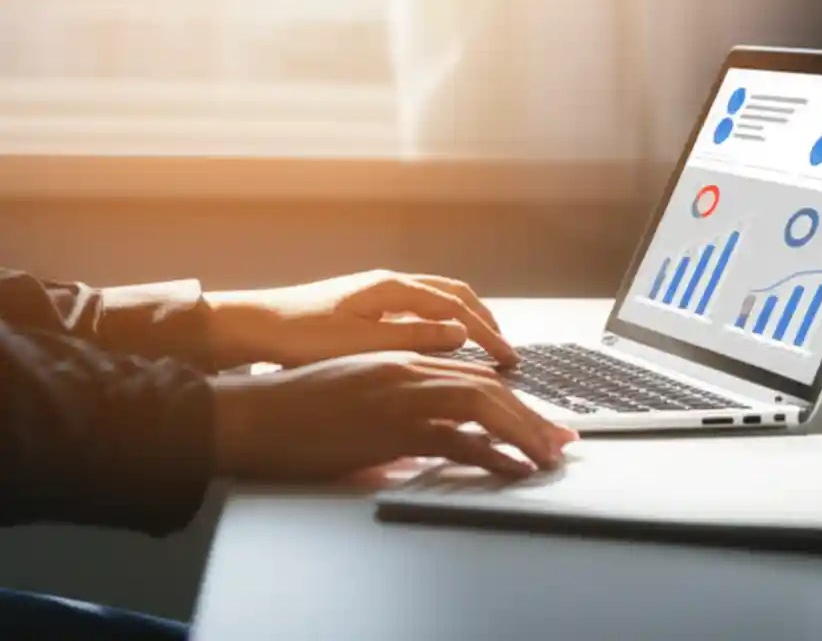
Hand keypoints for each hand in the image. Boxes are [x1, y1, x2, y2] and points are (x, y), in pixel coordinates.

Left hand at [205, 270, 516, 368]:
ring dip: (466, 319)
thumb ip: (415, 338)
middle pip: (454, 295)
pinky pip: (420, 307)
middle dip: (485, 321)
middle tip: (506, 350)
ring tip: (483, 342)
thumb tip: (461, 334)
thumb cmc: (302, 337)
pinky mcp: (366, 304)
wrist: (253, 326)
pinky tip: (440, 342)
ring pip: (438, 298)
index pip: (457, 308)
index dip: (488, 333)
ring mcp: (378, 292)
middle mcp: (390, 283)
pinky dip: (443, 321)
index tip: (510, 358)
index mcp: (394, 289)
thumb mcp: (364, 343)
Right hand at [210, 350, 577, 480]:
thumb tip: (431, 444)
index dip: (511, 397)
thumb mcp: (358, 401)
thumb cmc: (297, 412)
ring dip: (524, 431)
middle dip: (532, 415)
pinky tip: (513, 469)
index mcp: (401, 360)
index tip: (539, 419)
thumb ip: (399, 412)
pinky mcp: (392, 426)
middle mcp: (408, 370)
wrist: (251, 415)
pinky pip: (457, 440)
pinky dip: (492, 455)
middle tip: (561, 439)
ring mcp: (402, 395)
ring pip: (483, 406)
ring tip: (548, 455)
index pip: (472, 375)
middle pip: (488, 388)